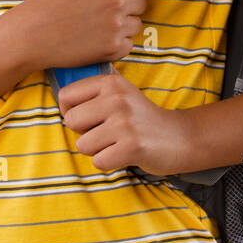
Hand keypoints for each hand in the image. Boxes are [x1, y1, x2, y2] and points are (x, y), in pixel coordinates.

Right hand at [11, 0, 146, 72]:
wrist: (32, 33)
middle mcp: (118, 1)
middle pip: (141, 3)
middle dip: (126, 5)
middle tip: (100, 10)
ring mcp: (117, 26)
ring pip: (136, 24)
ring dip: (122, 25)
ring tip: (97, 25)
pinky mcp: (113, 48)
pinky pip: (128, 44)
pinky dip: (116, 44)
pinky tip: (97, 39)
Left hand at [57, 71, 195, 176]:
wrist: (180, 137)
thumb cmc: (142, 118)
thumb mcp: (122, 92)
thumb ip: (95, 87)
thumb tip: (63, 79)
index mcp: (111, 82)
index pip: (65, 96)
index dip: (69, 111)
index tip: (86, 118)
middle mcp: (117, 98)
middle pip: (70, 121)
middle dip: (84, 133)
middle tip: (106, 133)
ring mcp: (125, 122)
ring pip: (82, 145)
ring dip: (97, 150)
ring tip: (117, 143)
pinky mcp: (132, 146)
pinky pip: (99, 161)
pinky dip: (108, 163)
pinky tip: (124, 154)